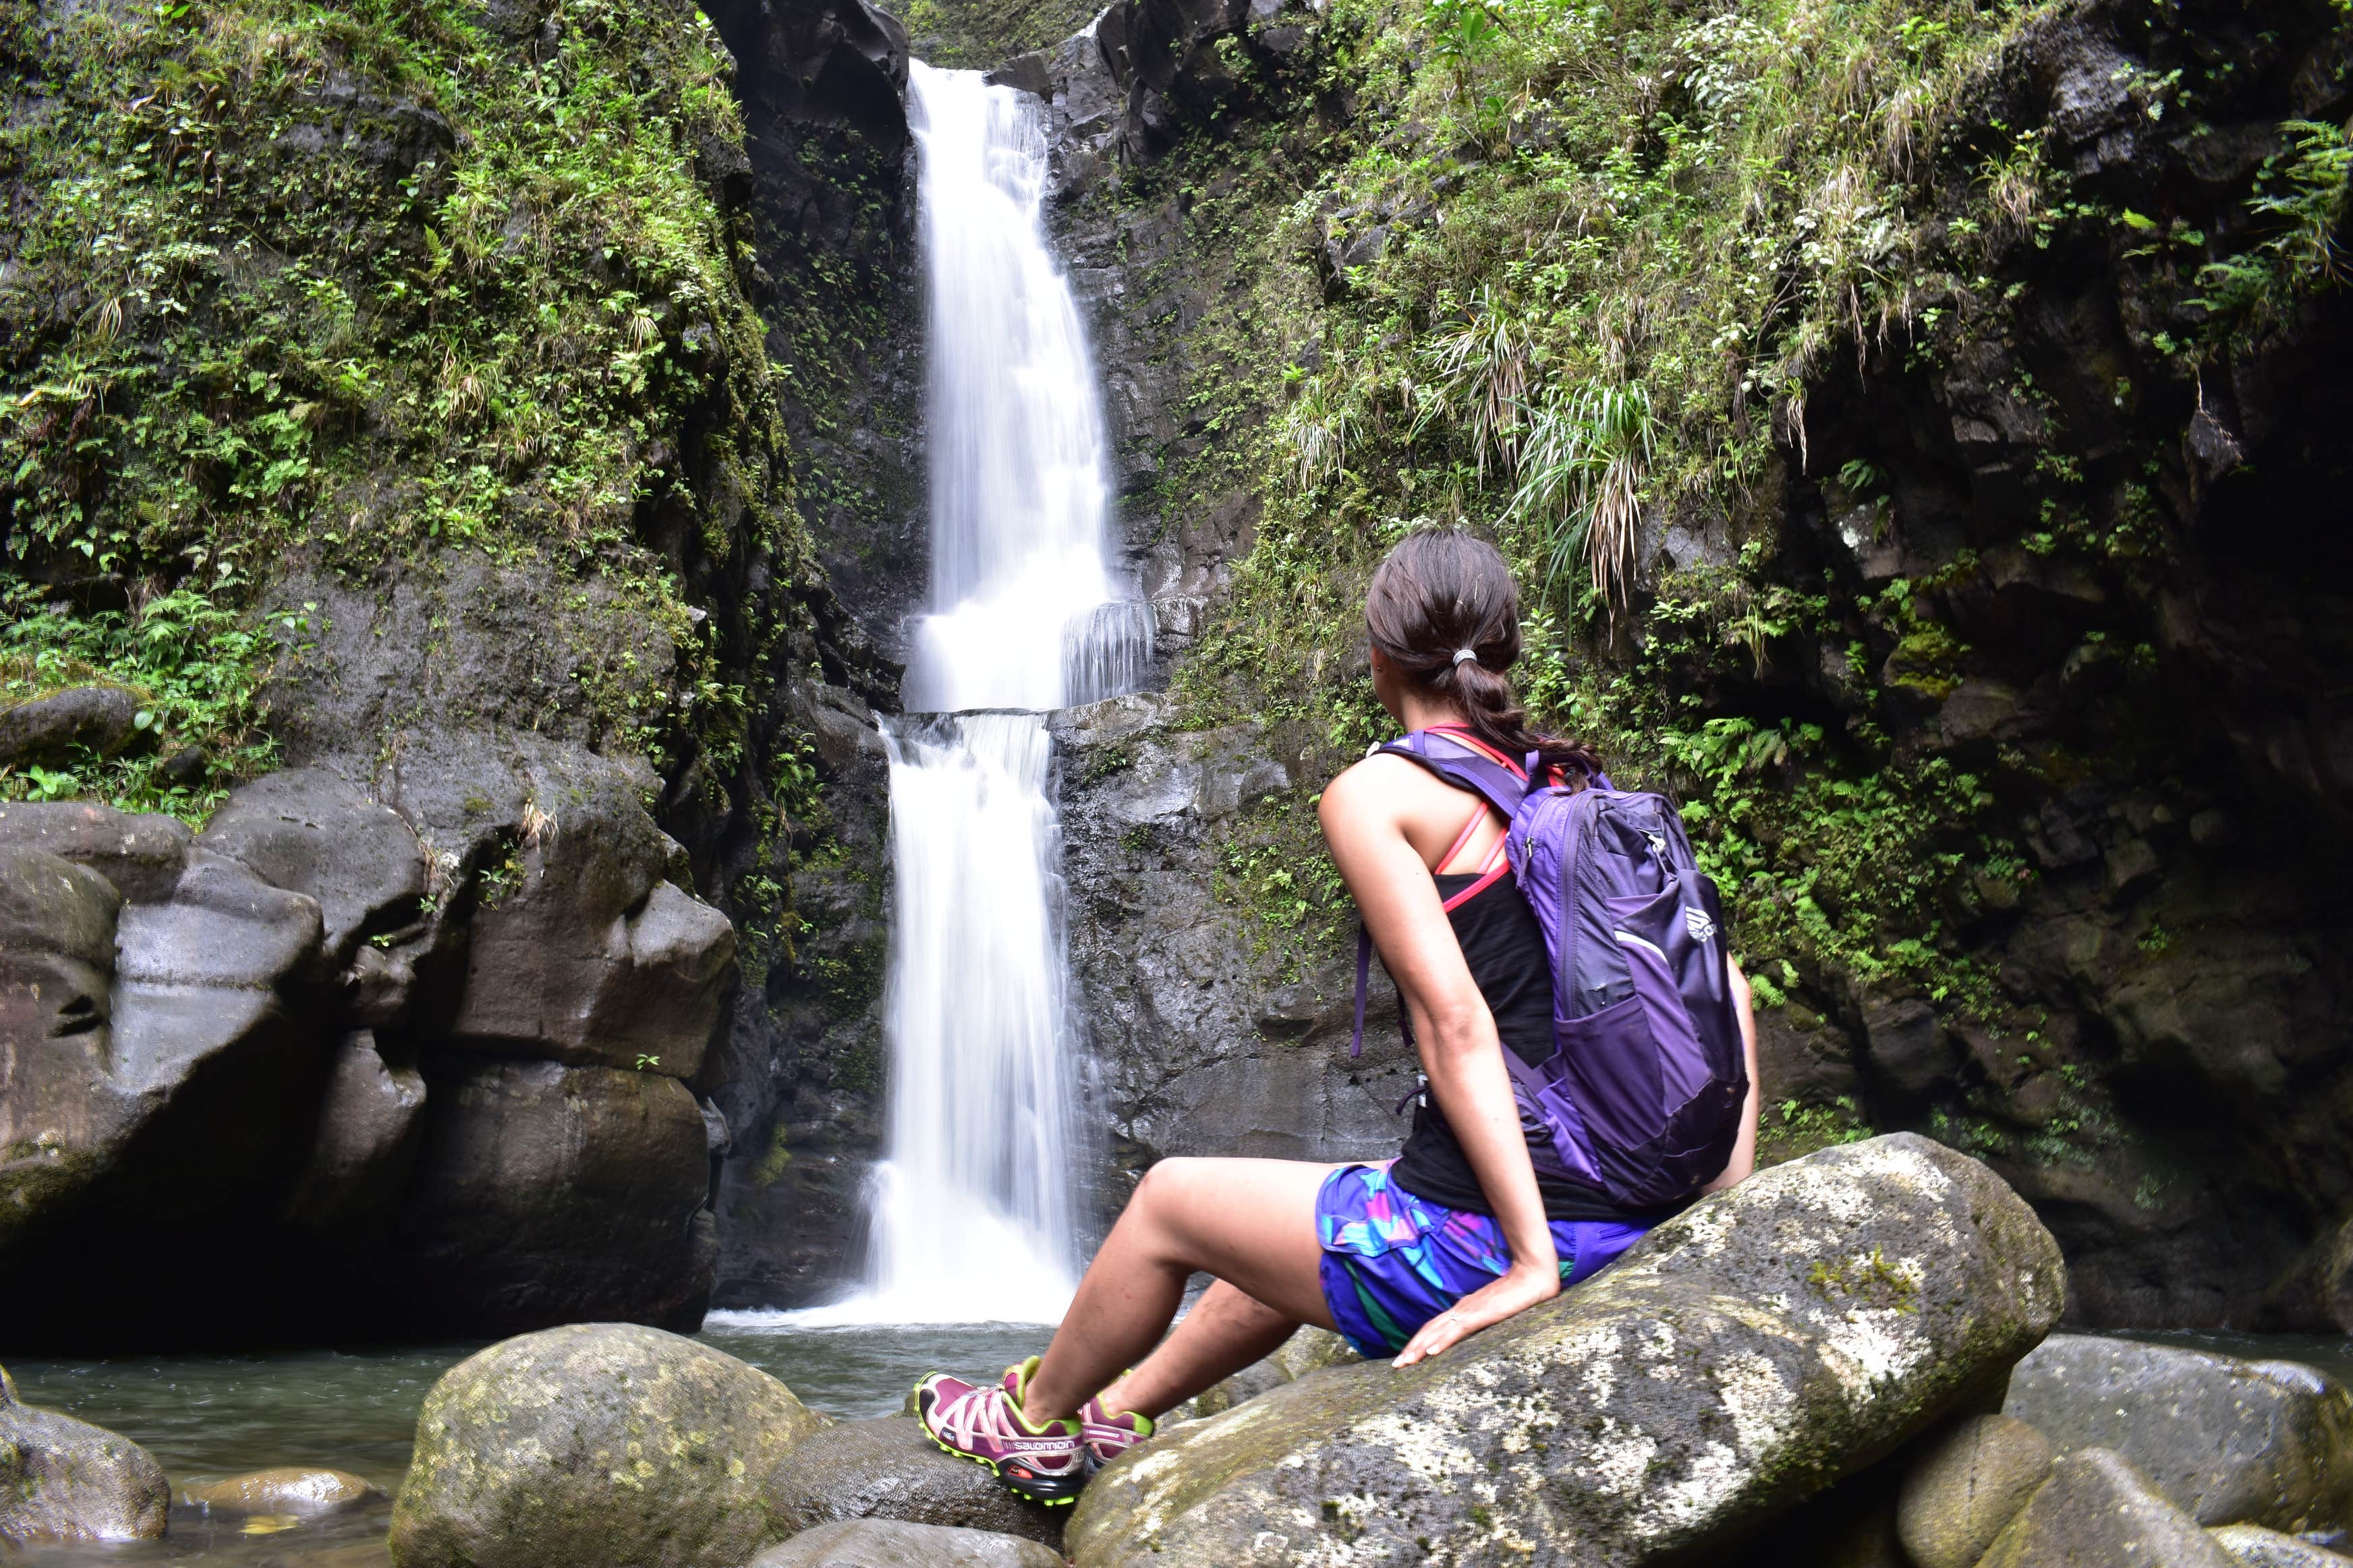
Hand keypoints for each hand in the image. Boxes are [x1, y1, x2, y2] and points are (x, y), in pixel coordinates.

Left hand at [1393, 1261, 1559, 1365]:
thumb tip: (1476, 1330)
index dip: (1419, 1341)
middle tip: (1397, 1366)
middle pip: (1430, 1330)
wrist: (1533, 1275)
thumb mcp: (1496, 1311)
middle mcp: (1462, 1309)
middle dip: (1412, 1348)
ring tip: (1405, 1362)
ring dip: (1419, 1348)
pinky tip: (1431, 1352)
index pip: (1435, 1327)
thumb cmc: (1519, 1294)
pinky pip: (1457, 1330)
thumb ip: (1484, 1320)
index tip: (1407, 1357)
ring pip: (1438, 1331)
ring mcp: (1470, 1311)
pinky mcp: (1481, 1314)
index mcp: (1464, 1309)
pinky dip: (1442, 1341)